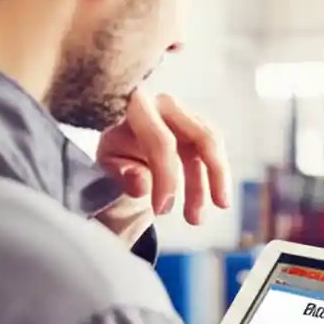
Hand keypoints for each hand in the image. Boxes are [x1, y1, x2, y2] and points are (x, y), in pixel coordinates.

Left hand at [95, 92, 230, 238]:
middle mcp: (169, 104)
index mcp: (141, 107)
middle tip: (196, 219)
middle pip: (202, 138)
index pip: (162, 144)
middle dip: (206, 179)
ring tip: (197, 217)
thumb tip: (142, 186)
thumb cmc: (116, 143)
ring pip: (212, 147)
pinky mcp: (199, 126)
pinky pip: (213, 151)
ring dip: (214, 182)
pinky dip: (214, 176)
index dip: (165, 179)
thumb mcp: (109, 159)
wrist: (121, 127)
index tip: (161, 211)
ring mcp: (188, 113)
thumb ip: (122, 172)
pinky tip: (211, 198)